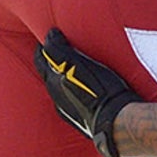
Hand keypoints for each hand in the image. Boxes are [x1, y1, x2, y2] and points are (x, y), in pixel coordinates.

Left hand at [36, 29, 141, 156]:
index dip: (44, 47)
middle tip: (62, 49)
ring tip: (74, 67)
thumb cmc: (100, 90)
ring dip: (62, 77)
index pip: (41, 60)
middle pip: (49, 74)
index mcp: (54, 82)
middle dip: (52, 61)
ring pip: (59, 88)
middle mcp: (56, 97)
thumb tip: (49, 35)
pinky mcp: (80, 119)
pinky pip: (70, 99)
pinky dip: (72, 89)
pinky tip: (83, 88)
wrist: (116, 121)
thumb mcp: (78, 64)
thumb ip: (60, 50)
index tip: (51, 37)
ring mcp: (67, 110)